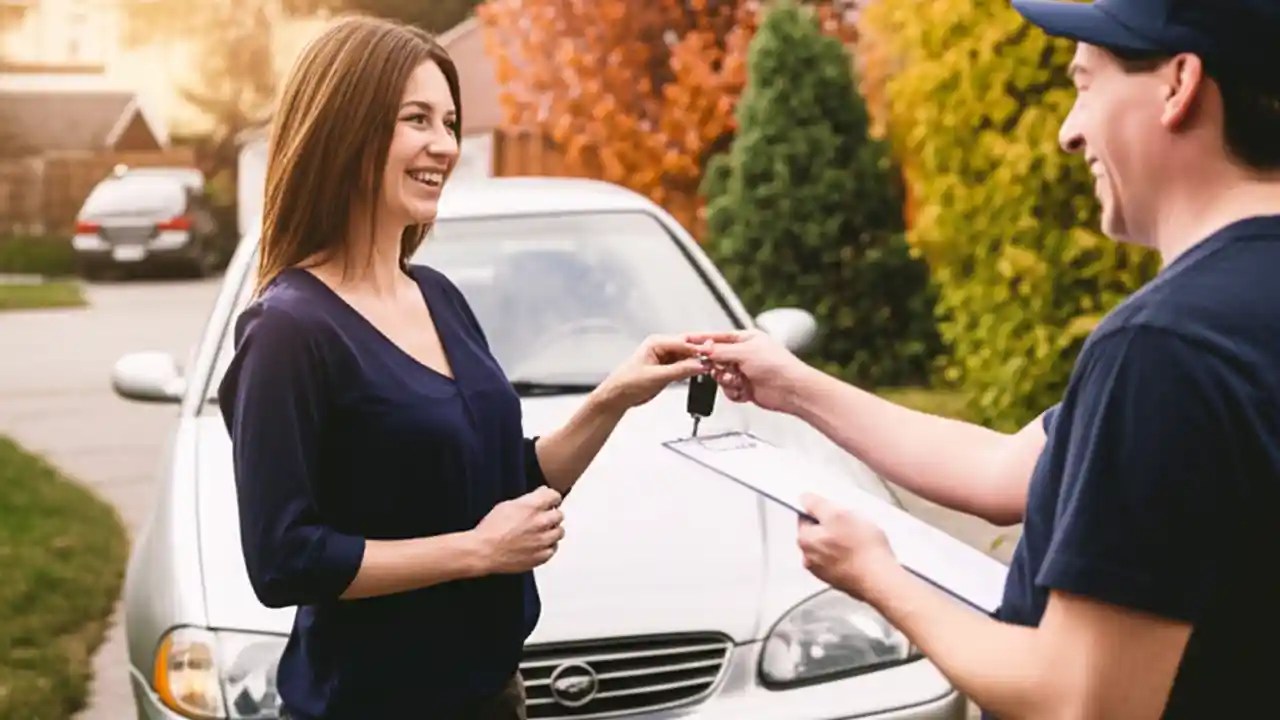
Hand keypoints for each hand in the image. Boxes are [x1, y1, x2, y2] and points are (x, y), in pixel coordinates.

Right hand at [472, 486, 564, 573]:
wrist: (484, 551)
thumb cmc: (491, 530)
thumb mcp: (507, 505)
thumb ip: (529, 498)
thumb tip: (542, 493)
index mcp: (532, 506)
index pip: (555, 496)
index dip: (552, 498)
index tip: (550, 501)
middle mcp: (541, 523)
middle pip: (559, 515)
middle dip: (552, 515)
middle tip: (543, 518)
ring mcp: (542, 541)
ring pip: (559, 532)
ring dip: (552, 531)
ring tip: (540, 532)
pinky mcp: (541, 556)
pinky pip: (553, 549)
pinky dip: (548, 546)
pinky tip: (538, 545)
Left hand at [595, 334, 708, 410]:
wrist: (617, 397)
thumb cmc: (627, 383)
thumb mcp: (656, 377)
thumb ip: (679, 370)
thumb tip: (699, 365)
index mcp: (656, 343)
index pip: (684, 342)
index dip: (700, 347)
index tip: (714, 352)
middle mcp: (662, 347)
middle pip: (689, 345)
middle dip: (705, 349)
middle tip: (722, 351)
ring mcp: (665, 358)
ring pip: (688, 356)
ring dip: (700, 360)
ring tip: (715, 363)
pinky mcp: (666, 368)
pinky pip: (685, 365)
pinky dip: (694, 368)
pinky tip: (704, 371)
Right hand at [683, 329, 810, 412]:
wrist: (791, 390)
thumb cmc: (777, 366)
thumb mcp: (744, 352)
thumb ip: (720, 351)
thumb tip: (704, 348)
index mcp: (746, 339)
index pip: (717, 338)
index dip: (701, 340)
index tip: (686, 342)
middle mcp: (744, 354)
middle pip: (716, 359)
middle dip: (718, 367)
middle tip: (721, 370)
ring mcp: (744, 372)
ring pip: (720, 376)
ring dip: (727, 381)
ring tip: (739, 381)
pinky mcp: (745, 388)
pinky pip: (728, 390)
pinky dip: (734, 392)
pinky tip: (745, 390)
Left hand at [796, 493, 898, 598]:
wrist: (880, 579)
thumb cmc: (861, 549)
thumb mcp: (838, 514)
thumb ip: (816, 504)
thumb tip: (805, 499)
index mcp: (805, 541)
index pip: (806, 518)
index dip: (823, 511)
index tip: (837, 512)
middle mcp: (810, 559)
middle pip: (818, 534)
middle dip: (834, 527)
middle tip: (852, 525)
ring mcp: (824, 572)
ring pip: (831, 548)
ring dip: (843, 542)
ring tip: (861, 540)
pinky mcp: (840, 580)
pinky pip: (842, 561)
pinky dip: (851, 556)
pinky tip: (864, 553)